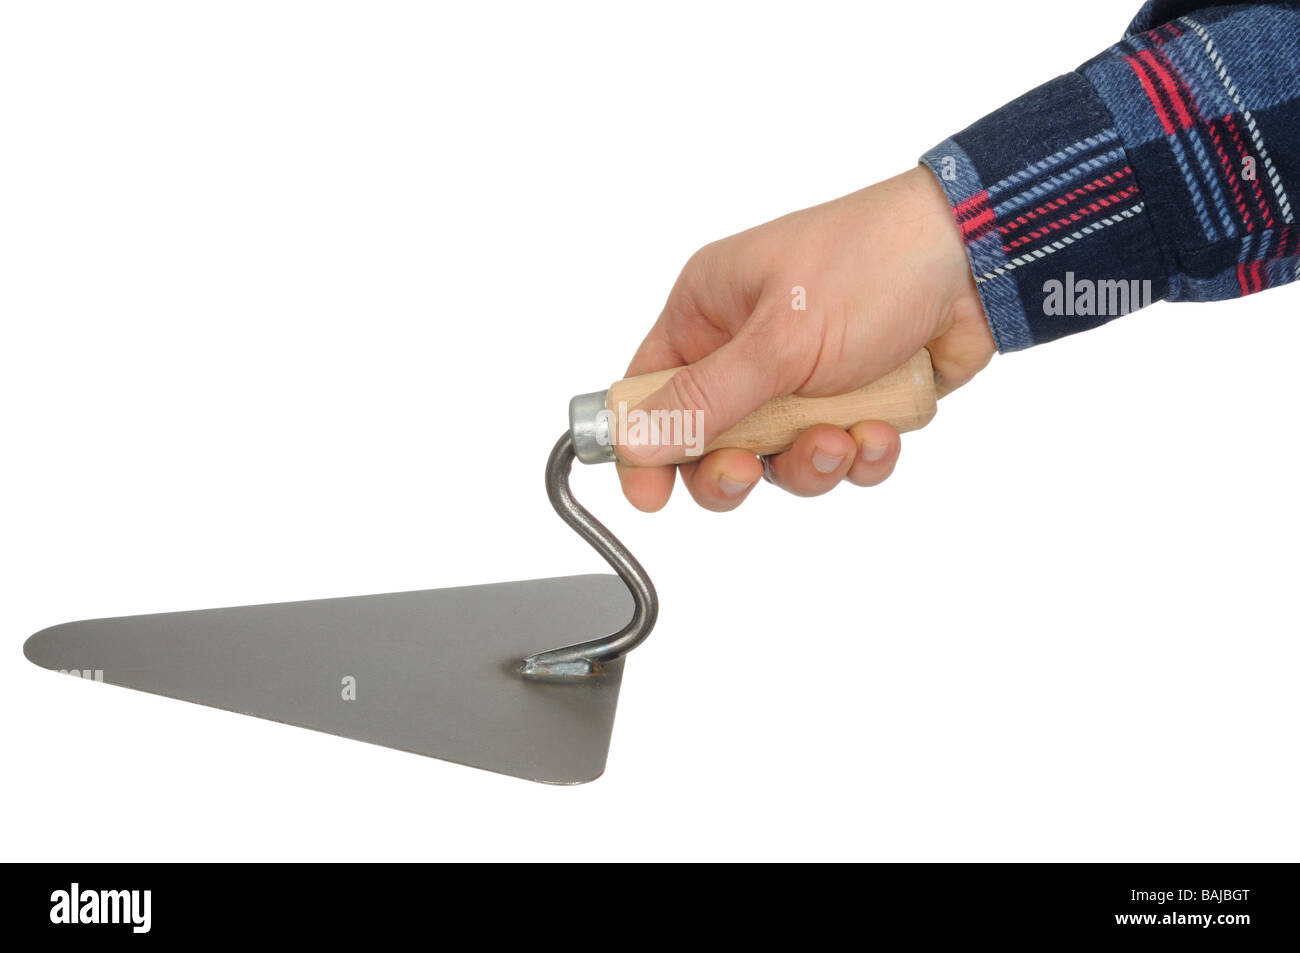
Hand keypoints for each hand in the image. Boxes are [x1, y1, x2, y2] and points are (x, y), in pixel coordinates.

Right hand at [617, 166, 994, 511]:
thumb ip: (705, 400)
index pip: (648, 389)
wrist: (978, 260)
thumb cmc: (869, 266)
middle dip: (737, 468)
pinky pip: (838, 455)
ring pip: (779, 460)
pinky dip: (861, 454)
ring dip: (812, 460)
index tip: (651, 497)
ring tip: (844, 436)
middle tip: (751, 472)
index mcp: (708, 312)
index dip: (644, 445)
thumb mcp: (777, 341)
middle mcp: (746, 347)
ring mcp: (801, 378)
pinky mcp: (853, 401)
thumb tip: (635, 442)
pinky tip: (883, 428)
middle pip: (710, 442)